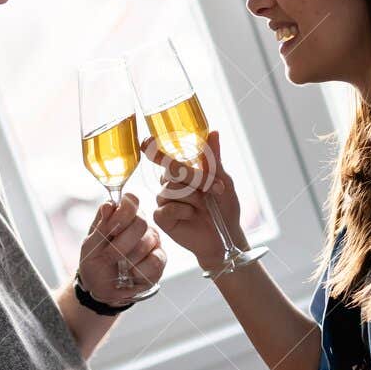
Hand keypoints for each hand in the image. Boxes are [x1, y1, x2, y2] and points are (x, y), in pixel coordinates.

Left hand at [77, 191, 165, 304]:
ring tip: (117, 266)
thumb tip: (108, 205)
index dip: (122, 215)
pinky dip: (138, 270)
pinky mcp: (159, 259)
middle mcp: (140, 224)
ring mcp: (152, 241)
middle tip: (108, 256)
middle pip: (140, 222)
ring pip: (146, 243)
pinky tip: (130, 274)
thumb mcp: (90, 246)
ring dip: (126, 259)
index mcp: (122, 215)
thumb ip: (100, 226)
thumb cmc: (95, 262)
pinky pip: (154, 261)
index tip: (111, 231)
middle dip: (120, 244)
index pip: (131, 201)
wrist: (100, 289)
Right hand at [145, 130, 247, 271]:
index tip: (146, 142)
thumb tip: (214, 132)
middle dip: (195, 179)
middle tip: (214, 190)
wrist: (224, 237)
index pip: (168, 158)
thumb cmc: (224, 209)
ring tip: (202, 207)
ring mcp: (164, 201)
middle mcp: (170, 184)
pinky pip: (166, 208)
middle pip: (172, 172)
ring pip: (170, 189)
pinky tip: (191, 217)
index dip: (155, 150)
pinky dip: (183, 211)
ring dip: (192, 198)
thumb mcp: (224, 181)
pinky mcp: (161, 218)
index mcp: (183, 173)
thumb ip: (214, 160)